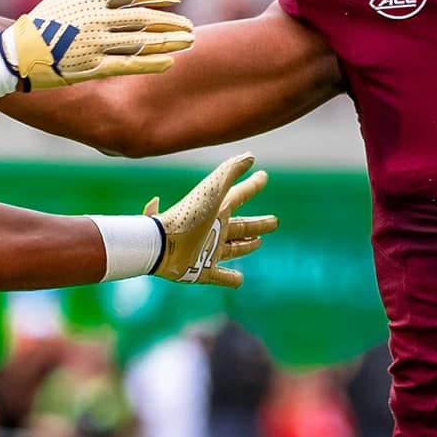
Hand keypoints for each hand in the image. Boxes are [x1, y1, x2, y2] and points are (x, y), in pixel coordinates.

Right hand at [6, 0, 193, 90]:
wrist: (17, 54)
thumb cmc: (41, 22)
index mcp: (92, 0)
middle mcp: (97, 20)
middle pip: (144, 18)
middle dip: (170, 21)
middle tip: (190, 26)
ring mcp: (96, 43)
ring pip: (141, 40)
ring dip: (167, 41)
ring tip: (188, 42)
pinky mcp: (92, 66)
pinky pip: (128, 64)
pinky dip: (150, 63)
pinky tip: (169, 62)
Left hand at [144, 153, 277, 287]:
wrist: (161, 242)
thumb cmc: (188, 215)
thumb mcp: (212, 190)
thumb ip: (230, 172)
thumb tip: (250, 156)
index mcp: (217, 210)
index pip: (239, 196)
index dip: (252, 186)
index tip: (263, 176)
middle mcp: (214, 229)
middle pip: (241, 225)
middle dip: (258, 224)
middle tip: (275, 222)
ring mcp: (208, 250)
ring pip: (233, 248)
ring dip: (246, 245)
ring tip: (259, 242)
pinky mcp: (201, 271)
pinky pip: (219, 276)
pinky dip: (231, 279)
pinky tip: (240, 280)